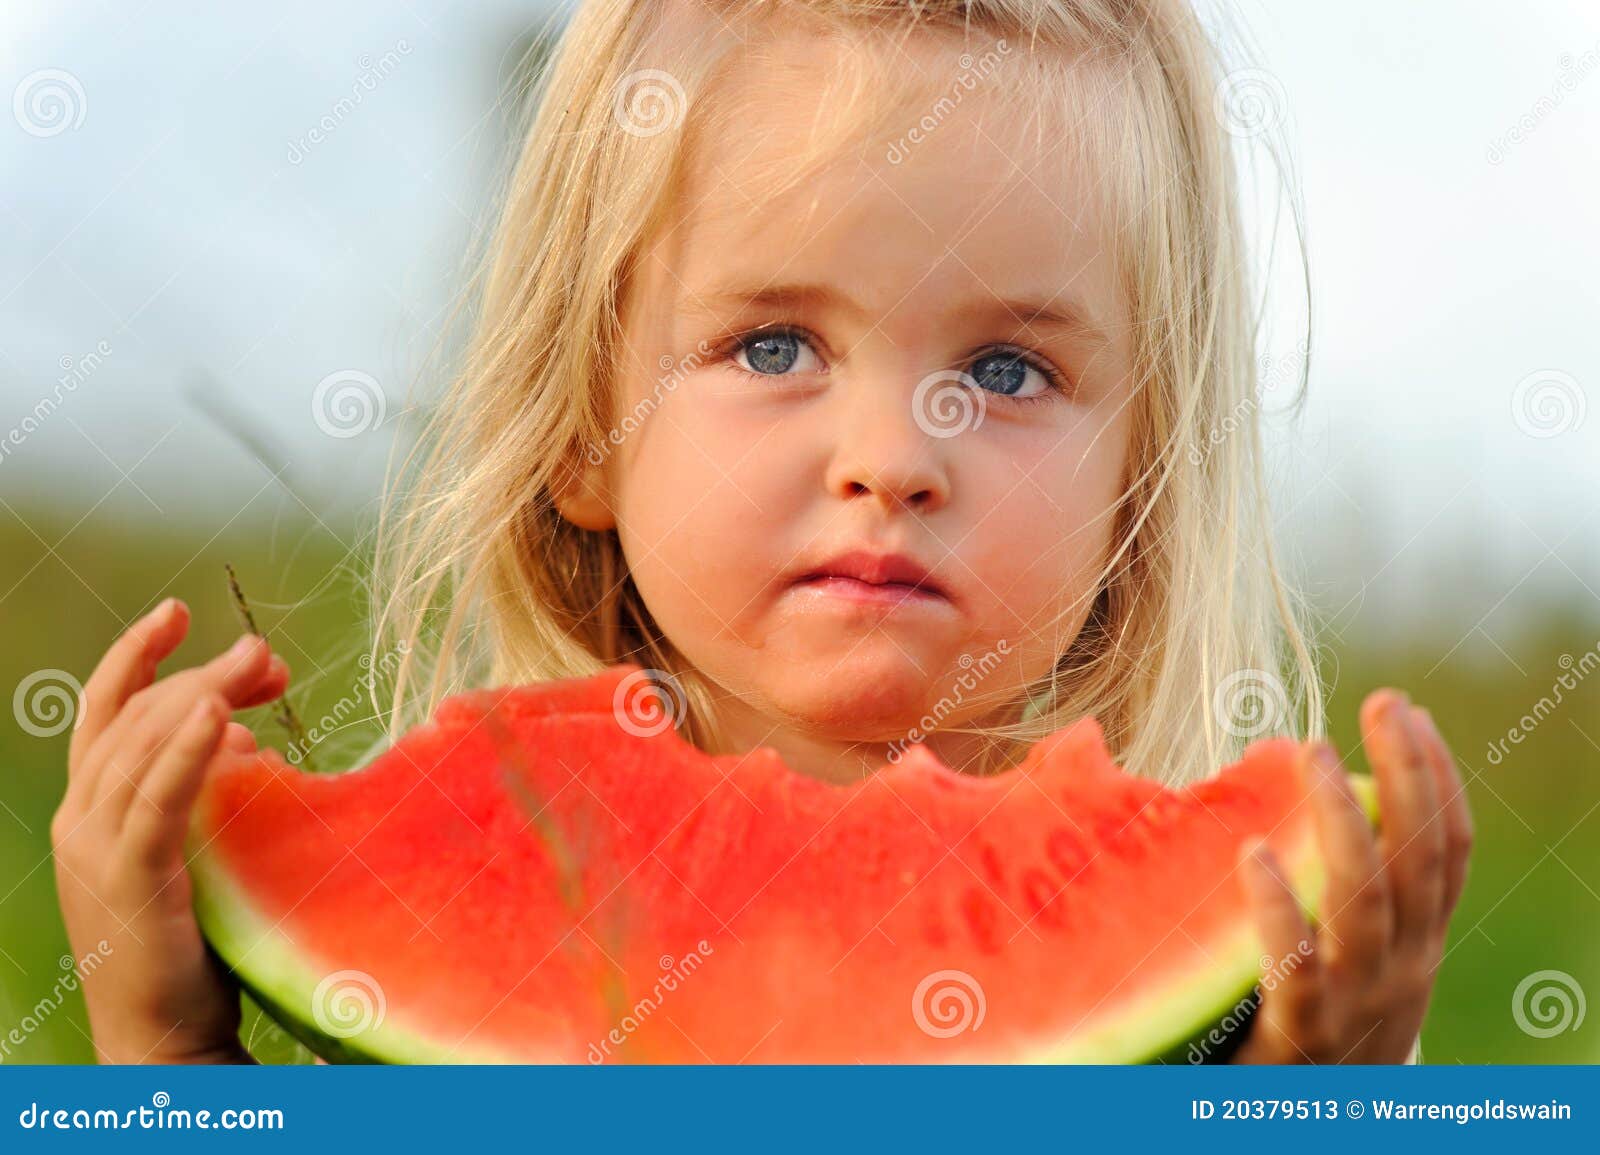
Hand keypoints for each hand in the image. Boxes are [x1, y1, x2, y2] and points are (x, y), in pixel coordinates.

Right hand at [51, 598, 288, 1062]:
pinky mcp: (126, 878)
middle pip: (137, 717)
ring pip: (143, 747)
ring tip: (257, 663)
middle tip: (266, 653)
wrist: (164, 1037)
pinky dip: (187, 752)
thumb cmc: (191, 944)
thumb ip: (212, 793)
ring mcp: (95, 847)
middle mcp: (80, 819)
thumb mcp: (199, 851)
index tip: (181, 609)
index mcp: (92, 808)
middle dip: (201, 672)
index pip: (109, 710)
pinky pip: (156, 801)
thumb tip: (253, 741)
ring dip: (203, 694)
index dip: (138, 653)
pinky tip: (220, 716)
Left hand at [1231, 689, 1473, 1062]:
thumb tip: (1303, 793)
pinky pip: (1294, 965)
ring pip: (1368, 902)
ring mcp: (1357, 1004)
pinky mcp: (1300, 1036)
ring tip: (1312, 751)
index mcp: (1418, 946)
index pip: (1448, 852)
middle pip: (1420, 862)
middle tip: (1382, 702)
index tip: (1410, 712)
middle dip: (1410, 775)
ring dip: (1343, 819)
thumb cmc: (1313, 1026)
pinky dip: (1277, 906)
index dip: (1438, 779)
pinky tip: (1253, 852)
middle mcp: (1403, 971)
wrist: (1301, 1128)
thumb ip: (1338, 890)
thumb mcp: (1347, 958)